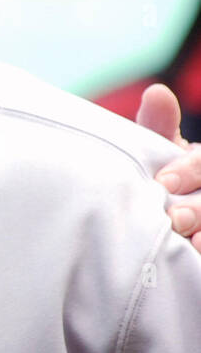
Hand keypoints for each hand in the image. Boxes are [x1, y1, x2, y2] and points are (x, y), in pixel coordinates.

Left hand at [137, 83, 200, 250]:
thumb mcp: (166, 154)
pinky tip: (197, 260)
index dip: (188, 170)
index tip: (162, 182)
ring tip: (194, 243)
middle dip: (198, 208)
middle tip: (172, 219)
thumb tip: (156, 92)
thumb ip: (159, 127)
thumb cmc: (169, 182)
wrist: (166, 230)